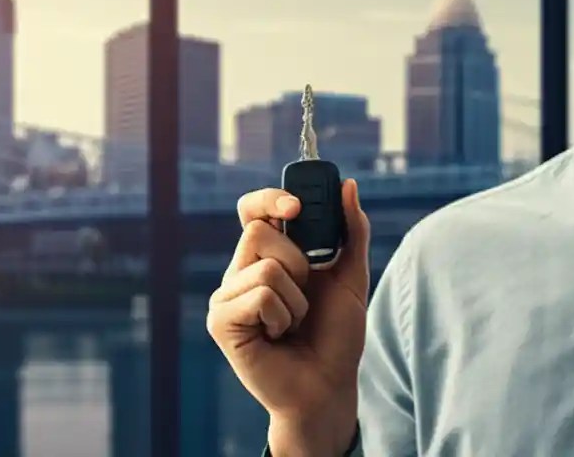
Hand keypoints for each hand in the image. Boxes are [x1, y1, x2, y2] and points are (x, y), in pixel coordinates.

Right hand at [206, 179, 370, 450]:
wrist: (328, 387)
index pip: (252, 209)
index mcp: (267, 256)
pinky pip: (259, 295)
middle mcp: (241, 272)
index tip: (297, 206)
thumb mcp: (352, 277)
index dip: (269, 198)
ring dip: (296, 300)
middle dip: (298, 262)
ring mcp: (227, 296)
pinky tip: (278, 337)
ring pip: (265, 266)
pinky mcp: (221, 321)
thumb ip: (351, 231)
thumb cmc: (336, 337)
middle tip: (304, 296)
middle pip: (258, 231)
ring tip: (293, 324)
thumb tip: (349, 186)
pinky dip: (283, 317)